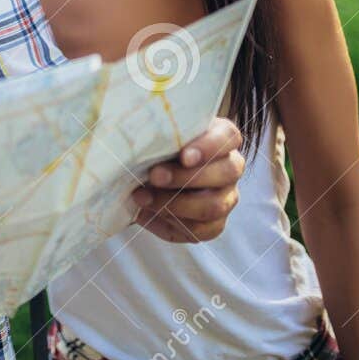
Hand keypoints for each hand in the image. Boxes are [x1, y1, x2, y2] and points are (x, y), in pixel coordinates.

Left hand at [133, 116, 245, 242]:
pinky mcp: (213, 224)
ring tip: (142, 197)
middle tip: (154, 176)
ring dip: (175, 204)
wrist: (140, 177)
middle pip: (226, 173)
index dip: (209, 147)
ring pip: (214, 206)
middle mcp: (230, 167)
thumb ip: (152, 128)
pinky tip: (146, 214)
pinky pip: (201, 231)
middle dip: (185, 177)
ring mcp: (225, 197)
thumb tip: (128, 130)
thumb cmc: (150, 146)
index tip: (183, 156)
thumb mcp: (152, 132)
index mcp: (220, 138)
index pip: (228, 136)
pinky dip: (170, 224)